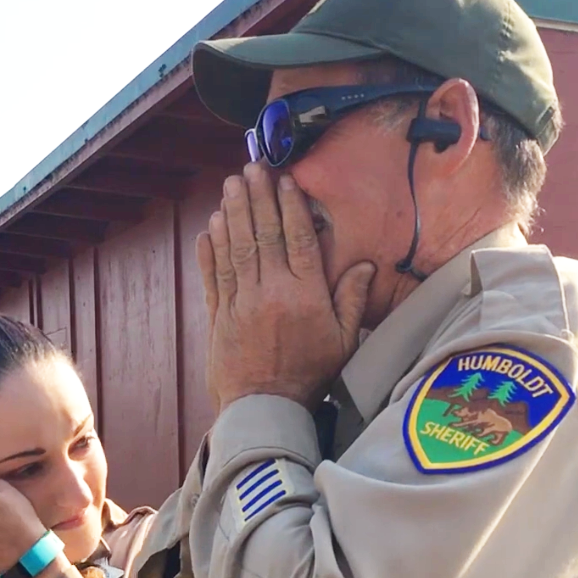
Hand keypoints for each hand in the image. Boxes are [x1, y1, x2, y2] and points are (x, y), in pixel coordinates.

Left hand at [199, 163, 374, 411]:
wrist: (266, 409)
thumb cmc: (310, 376)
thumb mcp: (343, 341)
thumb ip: (351, 300)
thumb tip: (366, 265)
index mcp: (305, 295)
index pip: (298, 239)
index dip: (291, 206)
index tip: (286, 180)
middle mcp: (271, 291)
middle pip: (263, 234)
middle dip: (257, 198)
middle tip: (252, 168)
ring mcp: (241, 301)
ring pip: (236, 248)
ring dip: (232, 213)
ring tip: (231, 185)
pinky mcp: (218, 315)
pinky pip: (214, 274)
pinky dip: (211, 249)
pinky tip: (210, 226)